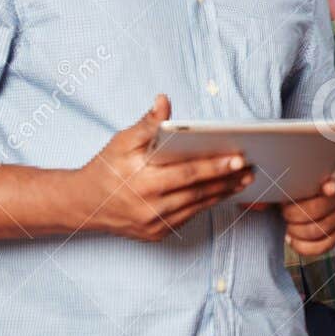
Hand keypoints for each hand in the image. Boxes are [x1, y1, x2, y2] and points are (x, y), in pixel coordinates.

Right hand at [76, 95, 253, 241]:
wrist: (84, 205)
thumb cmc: (105, 168)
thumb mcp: (121, 141)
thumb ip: (147, 124)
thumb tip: (164, 102)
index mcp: (142, 181)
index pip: (187, 173)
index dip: (215, 166)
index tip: (238, 158)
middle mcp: (150, 206)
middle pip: (198, 191)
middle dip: (227, 179)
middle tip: (250, 168)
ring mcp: (154, 224)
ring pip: (197, 206)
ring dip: (223, 192)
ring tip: (244, 179)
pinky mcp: (157, 234)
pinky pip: (188, 216)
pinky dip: (207, 203)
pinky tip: (222, 192)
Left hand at [281, 156, 334, 256]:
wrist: (332, 184)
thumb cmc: (307, 181)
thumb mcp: (296, 176)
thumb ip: (280, 185)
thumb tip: (260, 201)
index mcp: (331, 179)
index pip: (334, 183)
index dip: (332, 186)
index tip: (328, 186)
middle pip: (318, 212)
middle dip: (294, 214)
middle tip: (284, 211)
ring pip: (318, 231)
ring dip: (297, 231)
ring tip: (287, 224)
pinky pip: (322, 247)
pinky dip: (303, 247)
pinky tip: (291, 239)